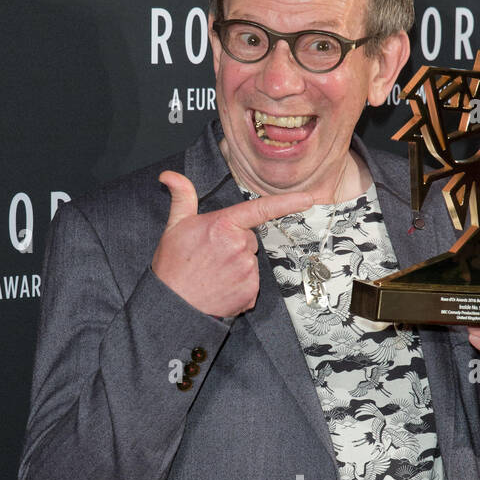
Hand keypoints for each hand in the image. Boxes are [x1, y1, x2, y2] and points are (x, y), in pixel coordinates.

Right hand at [152, 171, 312, 318]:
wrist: (174, 305)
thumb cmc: (173, 265)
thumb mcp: (175, 226)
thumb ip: (182, 197)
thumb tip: (169, 175)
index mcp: (223, 225)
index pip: (262, 209)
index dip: (289, 202)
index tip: (310, 198)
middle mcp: (240, 246)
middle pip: (250, 239)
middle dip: (235, 245)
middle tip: (212, 256)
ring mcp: (247, 270)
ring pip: (251, 262)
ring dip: (238, 266)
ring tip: (214, 274)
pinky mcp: (251, 292)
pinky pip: (252, 284)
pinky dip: (240, 287)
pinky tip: (221, 288)